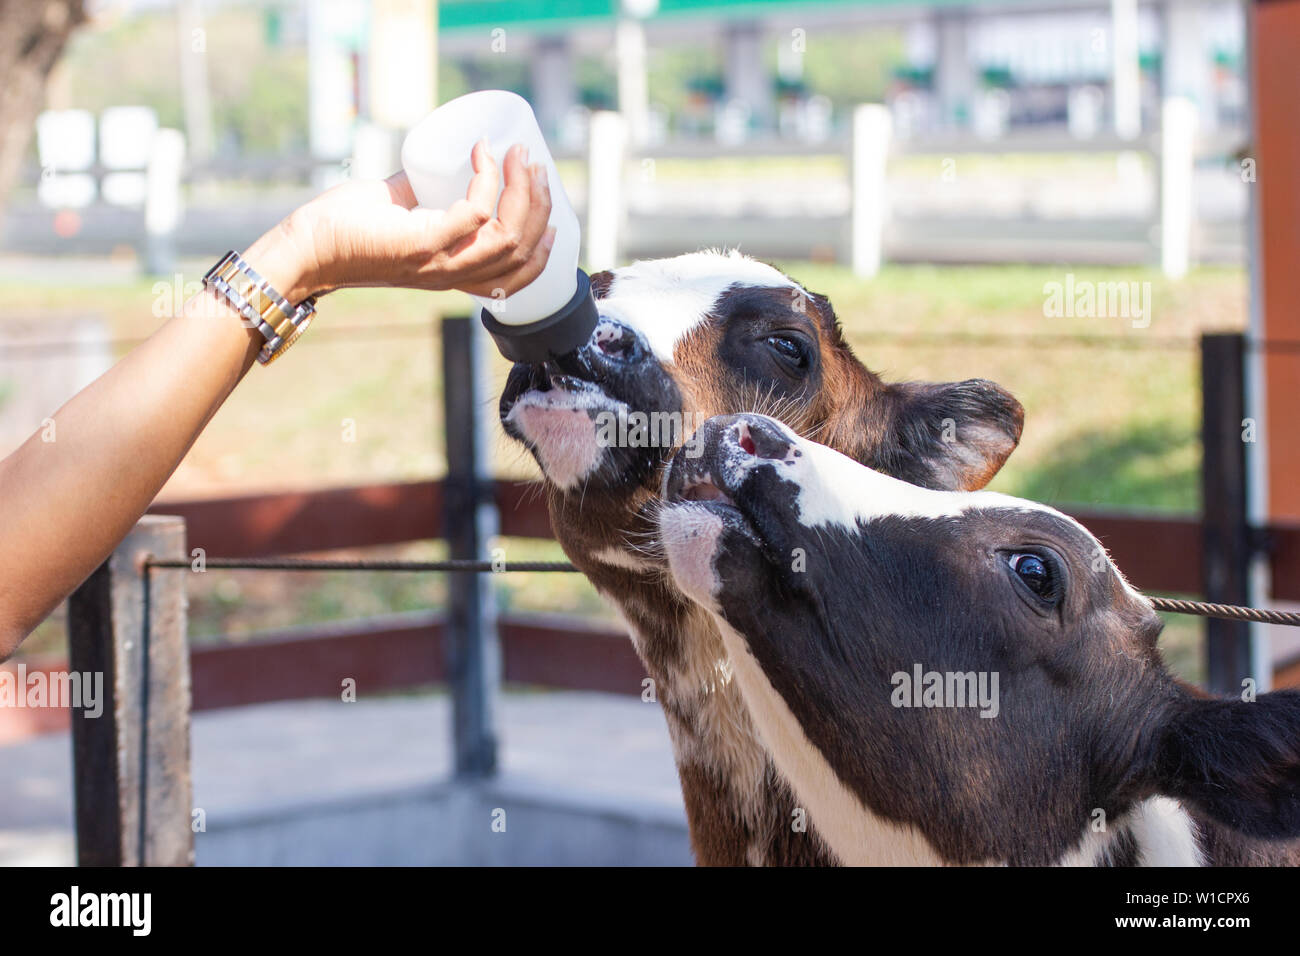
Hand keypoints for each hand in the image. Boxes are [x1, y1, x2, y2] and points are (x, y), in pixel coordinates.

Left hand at [258, 141, 555, 302]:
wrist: (307, 247)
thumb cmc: (345, 229)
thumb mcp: (400, 210)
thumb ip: (422, 192)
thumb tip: (444, 158)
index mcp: (455, 274)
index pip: (519, 274)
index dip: (546, 245)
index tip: (549, 203)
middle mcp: (453, 276)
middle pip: (522, 250)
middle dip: (539, 204)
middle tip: (533, 164)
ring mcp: (440, 263)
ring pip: (508, 236)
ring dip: (523, 192)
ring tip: (519, 156)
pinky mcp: (423, 245)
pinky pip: (474, 213)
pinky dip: (486, 178)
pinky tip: (480, 152)